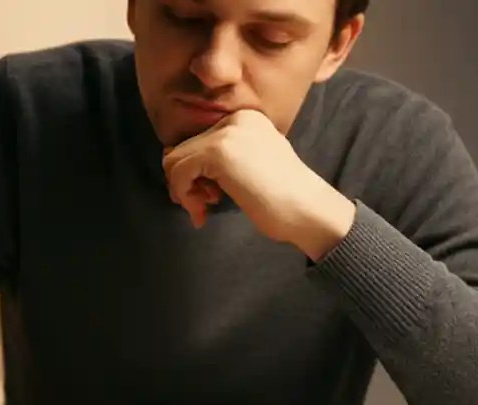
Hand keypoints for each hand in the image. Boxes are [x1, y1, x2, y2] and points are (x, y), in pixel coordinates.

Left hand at [162, 109, 357, 260]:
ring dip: (183, 192)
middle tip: (203, 205)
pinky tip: (203, 212)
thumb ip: (214, 161)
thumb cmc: (280, 199)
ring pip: (174, 160)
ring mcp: (227, 133)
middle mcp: (235, 119)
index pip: (196, 141)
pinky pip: (178, 172)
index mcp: (244, 119)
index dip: (193, 173)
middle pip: (181, 149)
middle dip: (184, 182)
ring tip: (203, 209)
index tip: (208, 196)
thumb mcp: (245, 169)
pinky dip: (184, 196)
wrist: (307, 210)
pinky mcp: (219, 152)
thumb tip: (169, 159)